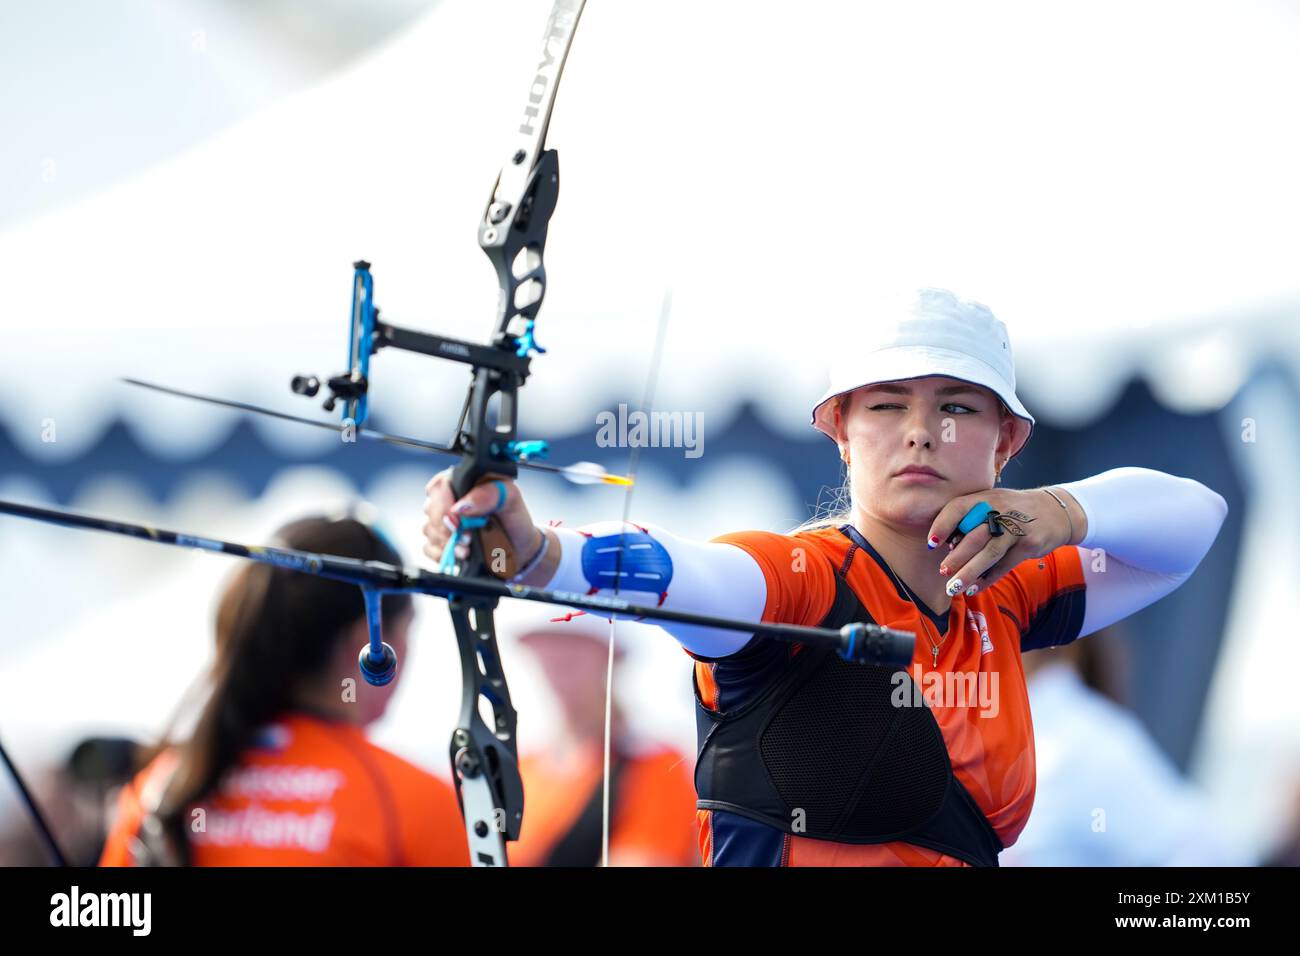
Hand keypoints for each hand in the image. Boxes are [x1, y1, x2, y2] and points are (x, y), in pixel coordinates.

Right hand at [422, 468, 542, 577]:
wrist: (519, 547)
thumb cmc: (514, 518)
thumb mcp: (510, 498)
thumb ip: (488, 494)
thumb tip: (461, 506)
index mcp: (463, 481)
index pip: (440, 486)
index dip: (444, 505)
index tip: (457, 522)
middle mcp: (449, 498)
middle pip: (431, 509)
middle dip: (447, 528)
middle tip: (468, 538)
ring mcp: (443, 520)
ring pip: (428, 529)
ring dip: (447, 542)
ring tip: (468, 548)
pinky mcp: (440, 541)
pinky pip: (429, 547)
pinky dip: (442, 554)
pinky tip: (459, 554)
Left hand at [926, 487, 1078, 596]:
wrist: (1055, 511)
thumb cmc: (1012, 511)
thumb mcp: (993, 503)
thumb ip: (972, 518)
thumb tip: (947, 545)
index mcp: (986, 498)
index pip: (959, 507)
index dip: (943, 524)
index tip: (931, 543)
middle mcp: (1001, 511)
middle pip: (974, 536)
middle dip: (956, 557)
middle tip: (943, 572)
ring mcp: (1017, 528)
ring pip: (989, 554)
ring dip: (969, 573)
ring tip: (953, 587)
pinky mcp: (1028, 545)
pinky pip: (1004, 565)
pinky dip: (987, 579)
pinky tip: (974, 588)